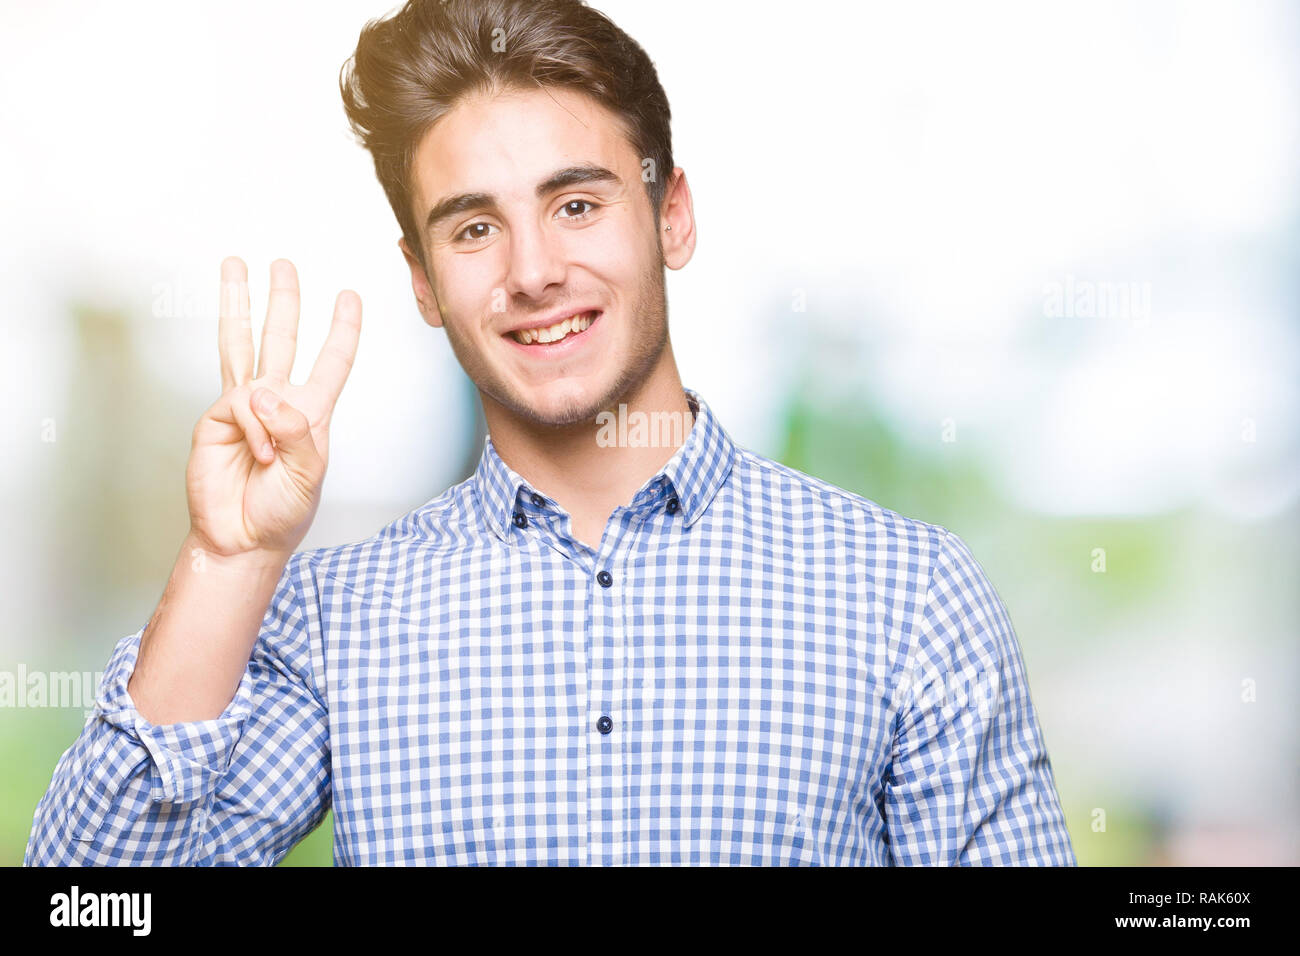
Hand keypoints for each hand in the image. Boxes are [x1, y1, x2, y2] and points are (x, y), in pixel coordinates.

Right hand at [186, 257, 360, 558]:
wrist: (242, 539)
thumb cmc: (281, 511)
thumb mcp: (309, 473)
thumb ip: (295, 431)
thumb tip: (263, 392)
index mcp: (311, 412)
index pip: (331, 361)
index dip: (342, 329)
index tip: (350, 297)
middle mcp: (277, 401)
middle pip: (281, 338)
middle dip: (282, 300)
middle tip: (283, 263)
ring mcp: (244, 406)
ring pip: (241, 344)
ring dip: (239, 304)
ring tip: (234, 266)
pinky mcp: (216, 417)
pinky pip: (240, 403)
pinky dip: (254, 426)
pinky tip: (259, 451)